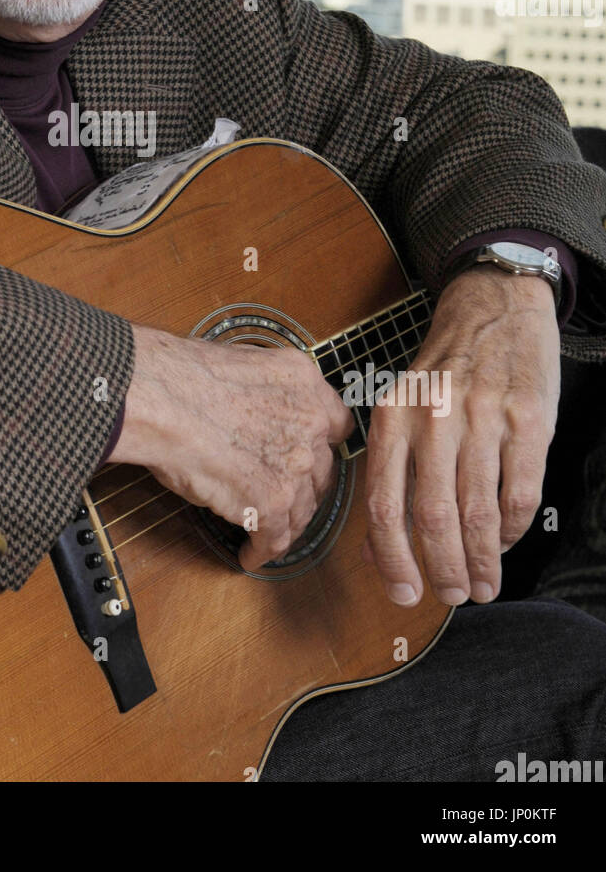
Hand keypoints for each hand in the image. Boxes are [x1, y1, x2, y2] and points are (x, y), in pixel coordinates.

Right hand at [113, 324, 354, 570]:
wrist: (164, 401)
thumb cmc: (183, 376)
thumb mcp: (244, 363)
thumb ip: (267, 391)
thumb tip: (254, 413)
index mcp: (305, 383)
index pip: (335, 424)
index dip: (319, 444)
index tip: (307, 454)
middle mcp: (310, 425)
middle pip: (321, 470)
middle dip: (304, 485)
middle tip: (282, 494)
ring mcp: (296, 466)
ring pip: (303, 508)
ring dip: (285, 522)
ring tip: (266, 532)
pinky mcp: (273, 503)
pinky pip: (276, 538)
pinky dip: (262, 550)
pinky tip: (249, 553)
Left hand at [363, 267, 559, 607]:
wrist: (493, 307)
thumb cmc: (443, 369)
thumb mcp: (400, 407)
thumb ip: (389, 474)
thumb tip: (374, 552)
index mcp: (392, 416)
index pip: (384, 505)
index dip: (392, 560)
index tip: (404, 593)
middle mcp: (432, 416)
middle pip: (433, 517)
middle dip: (443, 570)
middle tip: (453, 595)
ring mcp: (482, 416)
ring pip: (478, 513)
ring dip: (482, 561)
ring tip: (484, 585)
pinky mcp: (528, 418)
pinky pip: (520, 493)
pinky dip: (512, 530)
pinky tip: (505, 542)